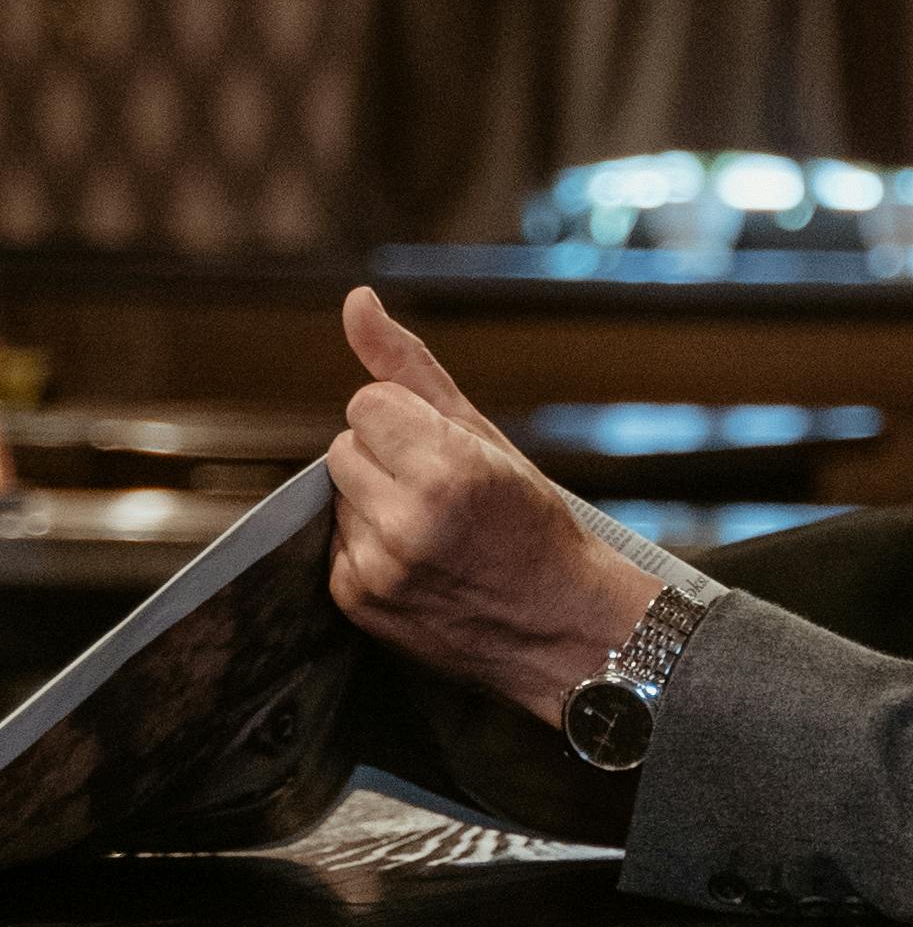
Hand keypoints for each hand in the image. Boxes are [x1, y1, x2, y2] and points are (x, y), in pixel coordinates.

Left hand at [327, 288, 656, 722]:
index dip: (408, 422)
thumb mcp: (484, 433)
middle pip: (344, 447)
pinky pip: (335, 543)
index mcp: (445, 470)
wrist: (564, 625)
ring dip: (373, 502)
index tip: (448, 452)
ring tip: (433, 530)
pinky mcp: (358, 602)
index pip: (367, 404)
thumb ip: (408, 365)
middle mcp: (406, 523)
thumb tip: (355, 300)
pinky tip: (417, 560)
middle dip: (386, 459)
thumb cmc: (531, 520)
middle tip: (443, 493)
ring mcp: (378, 569)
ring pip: (338, 494)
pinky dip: (367, 545)